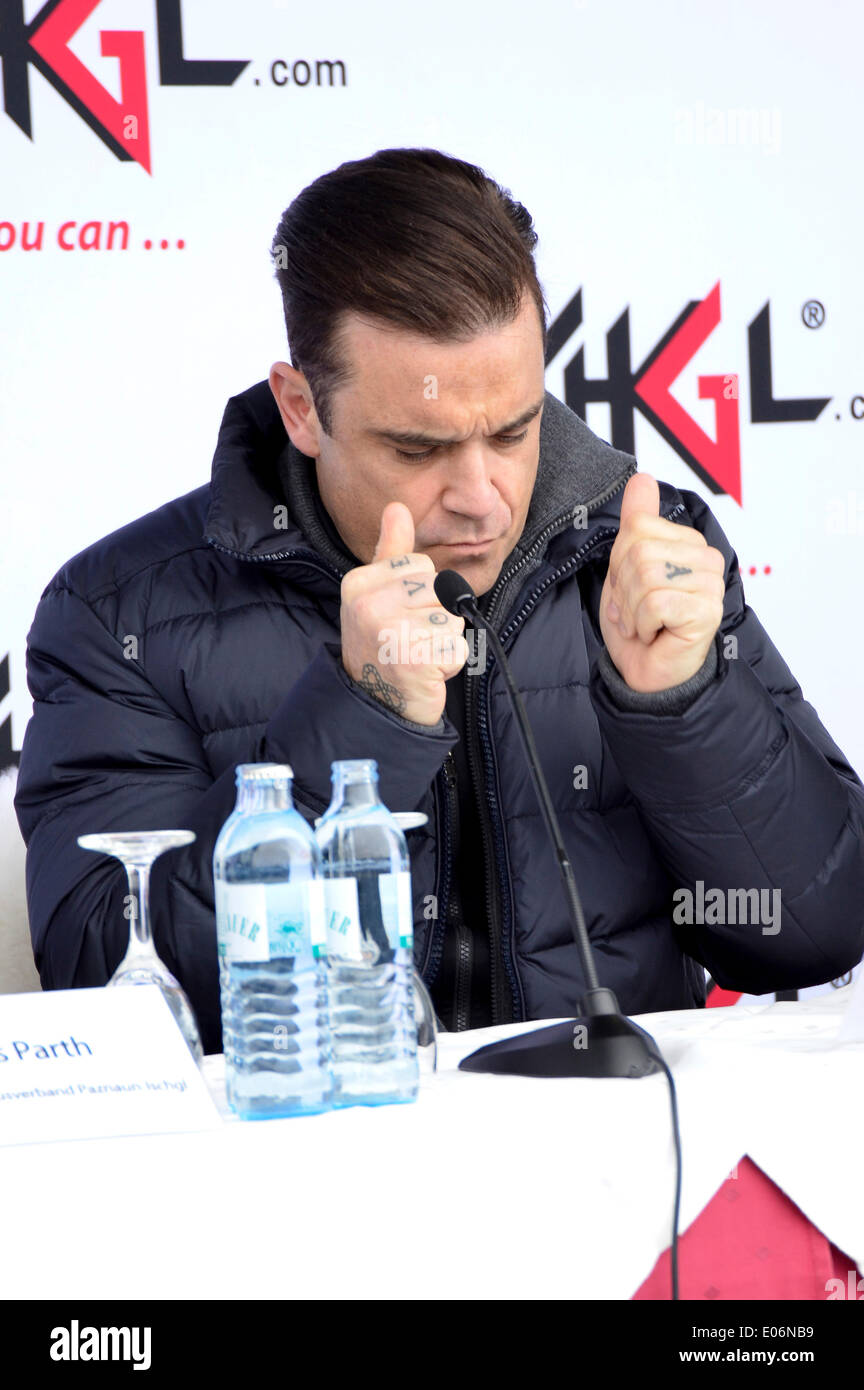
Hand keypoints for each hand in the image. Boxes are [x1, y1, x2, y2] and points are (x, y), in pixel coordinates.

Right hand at [340, 502, 467, 724]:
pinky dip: (450, 664)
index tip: (399, 617)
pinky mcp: (412, 660)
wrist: (374, 704)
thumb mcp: (378, 594)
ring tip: (417, 655)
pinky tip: (426, 673)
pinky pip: (457, 648)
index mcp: (358, 583)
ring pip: (451, 618)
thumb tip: (397, 507)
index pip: (420, 566)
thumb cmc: (381, 644)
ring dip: (444, 641)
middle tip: (411, 639)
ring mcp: (388, 632)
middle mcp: (368, 605)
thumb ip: (391, 552)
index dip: (422, 593)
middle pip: (438, 589)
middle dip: (436, 616)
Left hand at [598, 474, 725, 692]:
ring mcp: (711, 584)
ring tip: (645, 623)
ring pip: (645, 576)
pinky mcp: (707, 610)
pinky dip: (642, 623)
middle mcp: (707, 558)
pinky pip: (654, 603)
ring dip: (632, 609)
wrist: (648, 672)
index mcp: (689, 542)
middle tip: (637, 611)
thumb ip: (638, 521)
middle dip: (624, 588)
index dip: (619, 562)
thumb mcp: (628, 566)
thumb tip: (641, 478)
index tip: (631, 589)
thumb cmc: (642, 624)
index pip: (636, 528)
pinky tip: (654, 633)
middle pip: (638, 551)